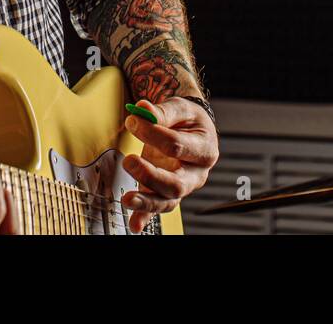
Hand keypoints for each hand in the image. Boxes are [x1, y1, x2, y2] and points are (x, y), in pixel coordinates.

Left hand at [121, 97, 218, 232]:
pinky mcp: (166, 192)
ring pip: (168, 201)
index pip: (177, 145)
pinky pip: (157, 208)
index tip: (133, 121)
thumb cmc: (187, 120)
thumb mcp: (180, 108)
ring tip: (127, 198)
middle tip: (129, 162)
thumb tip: (143, 109)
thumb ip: (163, 111)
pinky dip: (145, 217)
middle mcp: (196, 173)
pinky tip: (134, 223)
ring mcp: (182, 186)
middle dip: (151, 175)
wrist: (190, 129)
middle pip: (176, 183)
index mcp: (204, 149)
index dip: (152, 133)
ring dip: (146, 202)